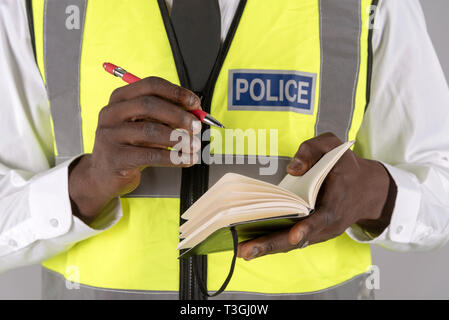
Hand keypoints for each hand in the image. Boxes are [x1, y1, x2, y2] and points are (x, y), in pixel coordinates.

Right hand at [69, 77, 201, 223]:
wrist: (103, 175)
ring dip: (179, 138)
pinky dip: (174, 158)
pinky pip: (150, 155)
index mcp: (120, 98)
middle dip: (178, 115)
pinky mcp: (115, 157)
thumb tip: (195, 113)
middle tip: (197, 126)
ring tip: (194, 146)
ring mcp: (110, 135)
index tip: (195, 103)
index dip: (176, 92)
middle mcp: (111, 113)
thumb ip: (166, 116)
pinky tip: (186, 160)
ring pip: (150, 131)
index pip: (150, 85)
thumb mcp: (145, 125)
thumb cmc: (129, 146)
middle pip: (149, 105)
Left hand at [237, 133, 395, 259]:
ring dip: (268, 248)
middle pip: (299, 238)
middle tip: (246, 252)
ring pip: (293, 243)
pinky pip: (292, 240)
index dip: (308, 228)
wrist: (366, 189)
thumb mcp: (333, 146)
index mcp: (336, 202)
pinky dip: (274, 243)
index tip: (295, 236)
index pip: (322, 217)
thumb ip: (312, 150)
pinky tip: (253, 246)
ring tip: (244, 252)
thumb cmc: (346, 167)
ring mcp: (320, 231)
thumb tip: (292, 169)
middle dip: (272, 245)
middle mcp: (328, 223)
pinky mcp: (313, 233)